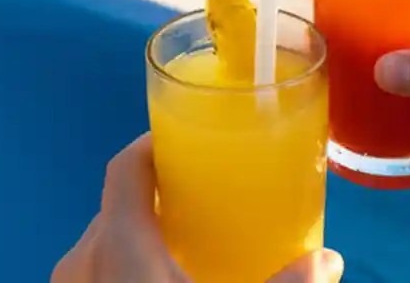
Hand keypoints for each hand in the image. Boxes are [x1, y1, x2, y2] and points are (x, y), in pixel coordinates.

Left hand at [52, 133, 343, 282]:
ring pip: (102, 250)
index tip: (185, 140)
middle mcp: (81, 262)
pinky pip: (95, 280)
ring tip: (184, 253)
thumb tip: (328, 263)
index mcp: (118, 244)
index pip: (123, 170)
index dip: (151, 145)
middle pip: (115, 210)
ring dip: (139, 242)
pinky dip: (123, 275)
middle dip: (157, 201)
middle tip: (201, 204)